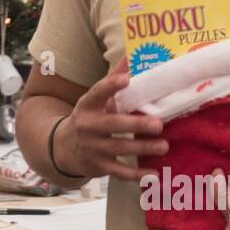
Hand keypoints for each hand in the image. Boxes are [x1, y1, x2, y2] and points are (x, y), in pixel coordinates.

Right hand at [54, 55, 165, 182]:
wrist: (66, 148)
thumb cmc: (91, 117)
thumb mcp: (96, 99)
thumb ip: (113, 80)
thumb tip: (130, 55)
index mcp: (88, 105)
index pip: (98, 92)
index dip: (111, 85)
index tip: (127, 78)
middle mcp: (88, 126)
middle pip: (112, 124)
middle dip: (135, 124)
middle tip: (158, 124)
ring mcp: (92, 147)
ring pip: (119, 148)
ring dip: (142, 147)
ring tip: (164, 146)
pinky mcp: (99, 166)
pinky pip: (118, 171)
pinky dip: (136, 175)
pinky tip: (154, 175)